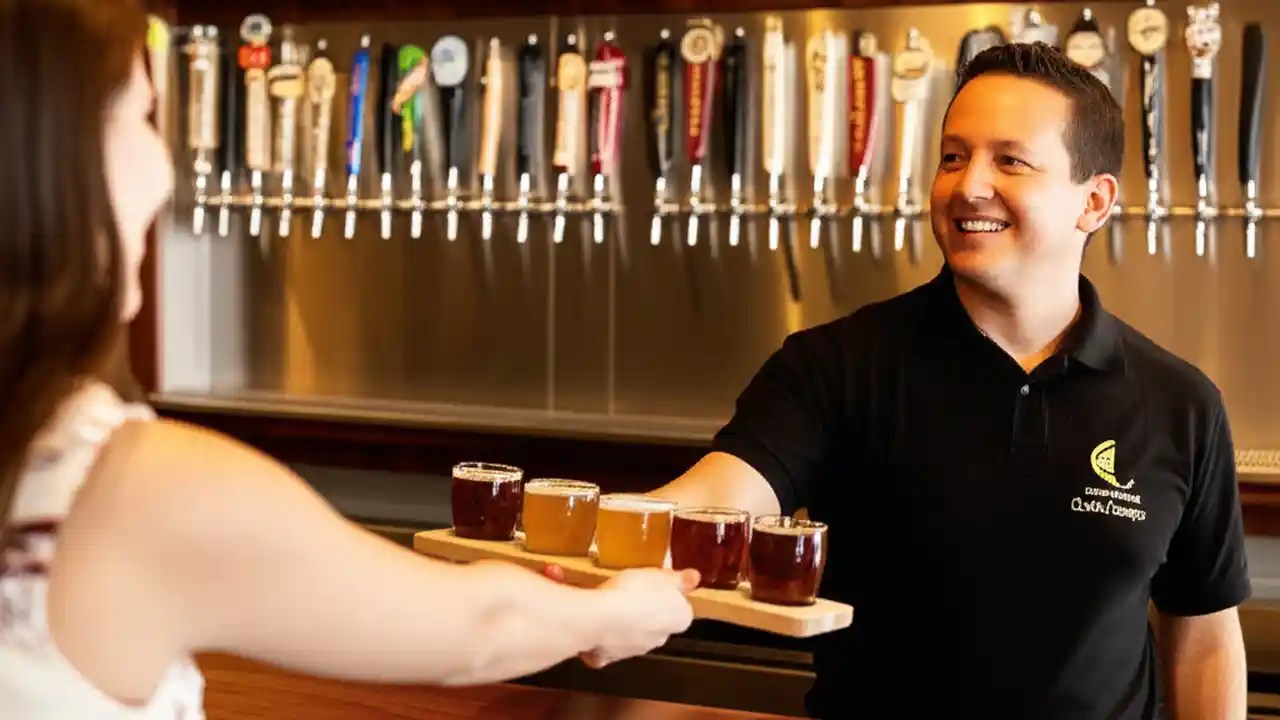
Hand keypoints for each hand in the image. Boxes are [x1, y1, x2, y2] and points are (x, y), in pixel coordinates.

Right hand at [580, 567, 698, 668]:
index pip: (681, 608)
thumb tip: (695, 577)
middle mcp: (661, 639)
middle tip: (631, 592)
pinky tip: (594, 624)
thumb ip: (679, 579)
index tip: (655, 585)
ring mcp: (635, 651)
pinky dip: (602, 640)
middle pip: (658, 624)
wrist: (601, 618)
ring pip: (633, 636)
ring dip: (625, 625)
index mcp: (679, 619)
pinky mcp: (608, 658)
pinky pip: (607, 648)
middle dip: (647, 612)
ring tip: (610, 604)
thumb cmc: (635, 592)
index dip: (668, 595)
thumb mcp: (660, 575)